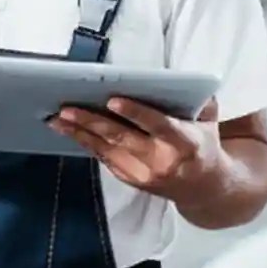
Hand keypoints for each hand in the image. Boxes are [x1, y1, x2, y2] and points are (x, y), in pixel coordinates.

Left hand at [49, 96, 223, 203]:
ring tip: (57, 119)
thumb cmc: (203, 144)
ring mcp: (144, 174)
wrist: (203, 188)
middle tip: (67, 109)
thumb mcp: (209, 120)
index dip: (135, 113)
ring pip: (106, 150)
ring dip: (79, 134)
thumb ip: (199, 100)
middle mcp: (161, 161)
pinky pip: (105, 158)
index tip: (112, 100)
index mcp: (185, 142)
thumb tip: (179, 79)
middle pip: (122, 138)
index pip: (157, 125)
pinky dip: (86, 143)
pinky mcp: (131, 180)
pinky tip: (69, 130)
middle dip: (92, 122)